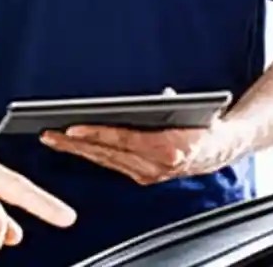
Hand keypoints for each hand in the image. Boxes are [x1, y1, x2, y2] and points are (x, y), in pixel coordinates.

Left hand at [40, 120, 247, 185]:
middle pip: (106, 153)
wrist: (223, 149)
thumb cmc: (205, 124)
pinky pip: (112, 165)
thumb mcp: (191, 106)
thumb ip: (171, 103)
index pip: (122, 139)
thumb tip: (160, 96)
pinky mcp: (144, 177)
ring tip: (52, 138)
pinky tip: (74, 146)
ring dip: (77, 151)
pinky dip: (92, 155)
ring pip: (105, 161)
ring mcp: (148, 174)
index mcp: (168, 149)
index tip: (71, 128)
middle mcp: (156, 165)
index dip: (95, 133)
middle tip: (48, 133)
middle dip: (74, 144)